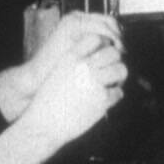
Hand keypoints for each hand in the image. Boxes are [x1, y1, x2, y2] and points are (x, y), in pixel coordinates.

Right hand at [0, 11, 122, 120]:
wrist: (43, 125)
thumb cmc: (47, 101)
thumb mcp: (57, 73)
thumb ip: (75, 63)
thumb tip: (96, 58)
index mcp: (70, 58)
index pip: (95, 38)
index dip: (101, 44)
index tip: (101, 53)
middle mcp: (84, 67)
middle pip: (113, 52)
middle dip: (115, 60)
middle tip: (112, 70)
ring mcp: (94, 83)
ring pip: (121, 70)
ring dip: (119, 77)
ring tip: (113, 83)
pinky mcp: (102, 100)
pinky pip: (118, 92)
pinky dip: (114, 96)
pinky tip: (107, 99)